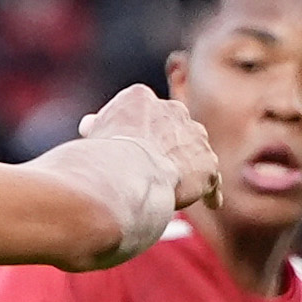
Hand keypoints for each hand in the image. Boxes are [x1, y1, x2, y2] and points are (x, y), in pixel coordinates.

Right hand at [75, 81, 219, 247]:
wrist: (125, 172)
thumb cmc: (101, 155)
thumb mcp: (95, 134)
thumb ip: (99, 127)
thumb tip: (90, 124)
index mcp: (140, 98)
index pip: (145, 113)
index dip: (140, 132)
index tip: (135, 147)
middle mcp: (172, 110)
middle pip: (175, 128)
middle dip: (170, 144)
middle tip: (161, 166)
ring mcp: (194, 136)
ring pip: (195, 151)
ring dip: (191, 166)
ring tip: (188, 185)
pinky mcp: (207, 163)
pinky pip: (212, 179)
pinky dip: (210, 192)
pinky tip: (212, 203)